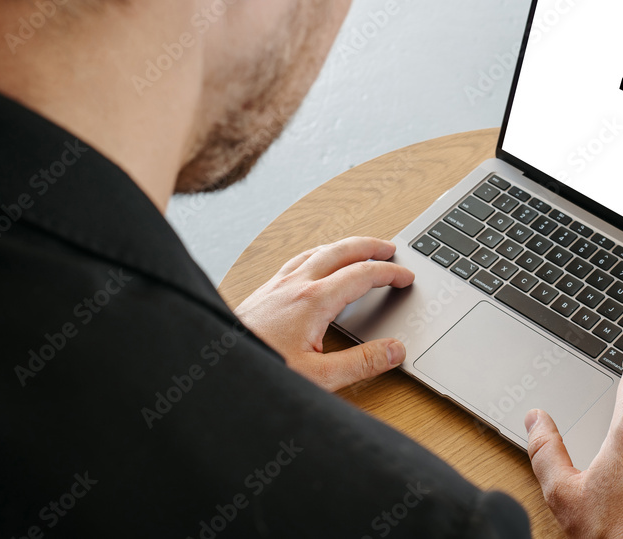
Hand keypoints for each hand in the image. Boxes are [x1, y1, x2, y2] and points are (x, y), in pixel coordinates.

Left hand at [234, 237, 413, 391]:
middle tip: (390, 248)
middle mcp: (296, 285)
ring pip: (318, 251)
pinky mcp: (264, 291)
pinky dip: (318, 253)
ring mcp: (277, 285)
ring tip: (359, 248)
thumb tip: (394, 351)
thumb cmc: (261, 370)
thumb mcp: (319, 377)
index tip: (405, 277)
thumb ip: (361, 363)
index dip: (389, 273)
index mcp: (314, 301)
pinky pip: (297, 260)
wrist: (217, 368)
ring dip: (344, 246)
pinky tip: (315, 260)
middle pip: (341, 251)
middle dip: (369, 246)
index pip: (362, 275)